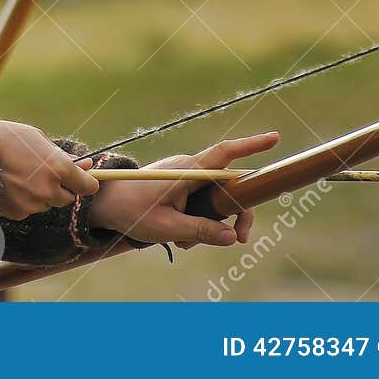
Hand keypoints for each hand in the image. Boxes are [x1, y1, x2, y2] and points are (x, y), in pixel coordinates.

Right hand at [0, 119, 98, 219]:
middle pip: (68, 198)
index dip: (86, 181)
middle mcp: (49, 189)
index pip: (87, 186)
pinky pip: (29, 209)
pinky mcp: (18, 213)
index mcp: (58, 168)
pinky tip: (10, 185)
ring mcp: (33, 204)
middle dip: (62, 187)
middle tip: (45, 172)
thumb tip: (88, 165)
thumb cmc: (5, 138)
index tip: (82, 178)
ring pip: (47, 203)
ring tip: (20, 175)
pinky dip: (24, 200)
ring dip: (42, 194)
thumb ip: (61, 155)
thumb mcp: (36, 137)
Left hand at [84, 132, 280, 247]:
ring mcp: (184, 177)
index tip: (275, 137)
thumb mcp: (166, 227)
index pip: (224, 154)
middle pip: (228, 187)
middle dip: (235, 214)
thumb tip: (232, 236)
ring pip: (214, 200)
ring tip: (183, 241)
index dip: (251, 145)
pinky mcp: (179, 186)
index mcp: (187, 171)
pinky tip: (179, 237)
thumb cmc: (131, 211)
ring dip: (208, 224)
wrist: (103, 203)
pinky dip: (196, 221)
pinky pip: (200, 203)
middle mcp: (189, 169)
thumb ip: (200, 231)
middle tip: (239, 239)